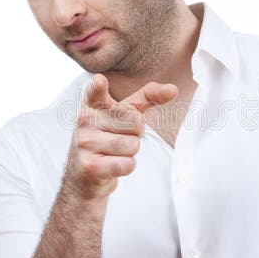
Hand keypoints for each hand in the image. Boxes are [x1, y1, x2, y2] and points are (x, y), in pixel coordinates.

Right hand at [65, 73, 178, 201]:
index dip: (99, 86)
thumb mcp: (126, 114)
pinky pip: (127, 164)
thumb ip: (148, 97)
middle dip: (136, 133)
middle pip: (135, 122)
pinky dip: (127, 166)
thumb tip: (173, 89)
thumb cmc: (110, 138)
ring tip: (114, 153)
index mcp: (93, 105)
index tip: (100, 81)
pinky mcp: (90, 166)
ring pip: (132, 145)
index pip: (96, 92)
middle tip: (120, 138)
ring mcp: (84, 143)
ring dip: (131, 152)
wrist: (85, 176)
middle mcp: (85, 121)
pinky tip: (112, 165)